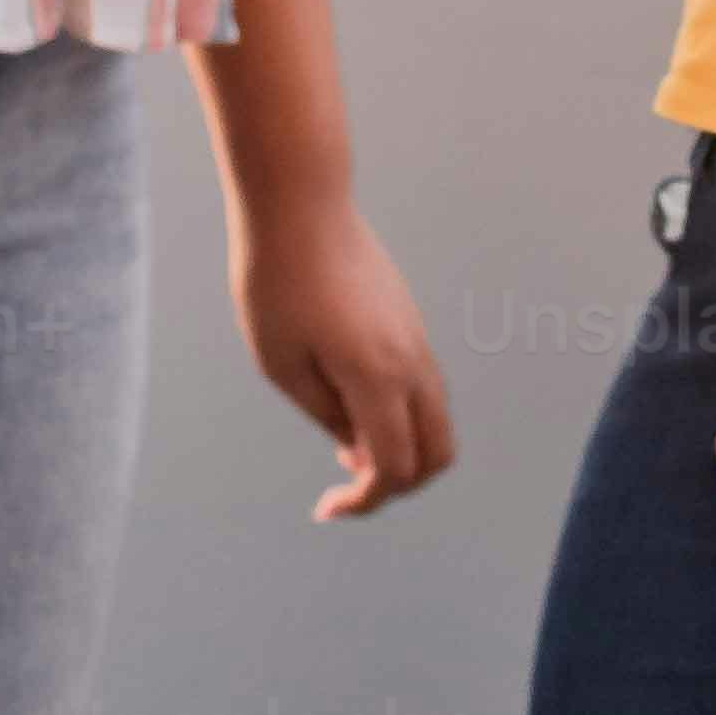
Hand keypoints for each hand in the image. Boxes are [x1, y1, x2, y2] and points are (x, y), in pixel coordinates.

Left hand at [232, 197, 455, 522]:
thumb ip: (328, 417)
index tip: (325, 508)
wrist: (299, 206)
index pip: (395, 468)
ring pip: (436, 418)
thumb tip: (361, 453)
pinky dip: (401, 415)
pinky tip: (349, 405)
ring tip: (343, 445)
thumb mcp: (284, 367)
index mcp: (378, 376)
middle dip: (400, 484)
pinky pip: (422, 387)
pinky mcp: (409, 320)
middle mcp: (412, 360)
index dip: (365, 502)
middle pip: (438, 451)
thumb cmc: (277, 284)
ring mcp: (417, 337)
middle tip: (348, 485)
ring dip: (402, 447)